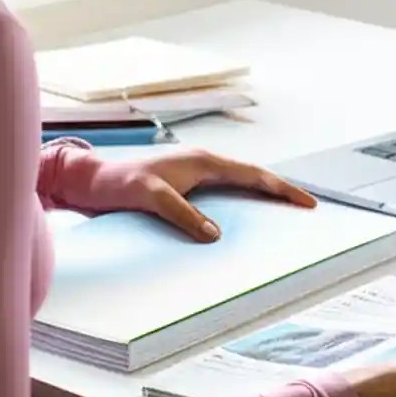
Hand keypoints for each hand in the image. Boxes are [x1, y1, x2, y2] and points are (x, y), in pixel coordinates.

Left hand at [62, 148, 316, 241]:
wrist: (89, 181)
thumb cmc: (117, 184)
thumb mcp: (151, 197)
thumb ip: (183, 214)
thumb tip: (215, 235)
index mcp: (202, 161)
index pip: (253, 175)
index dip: (282, 189)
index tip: (306, 202)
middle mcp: (201, 164)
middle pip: (251, 178)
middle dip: (279, 192)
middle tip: (305, 209)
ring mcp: (192, 175)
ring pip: (236, 186)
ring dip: (259, 198)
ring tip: (281, 216)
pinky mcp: (181, 188)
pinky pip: (219, 197)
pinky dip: (237, 206)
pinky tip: (238, 224)